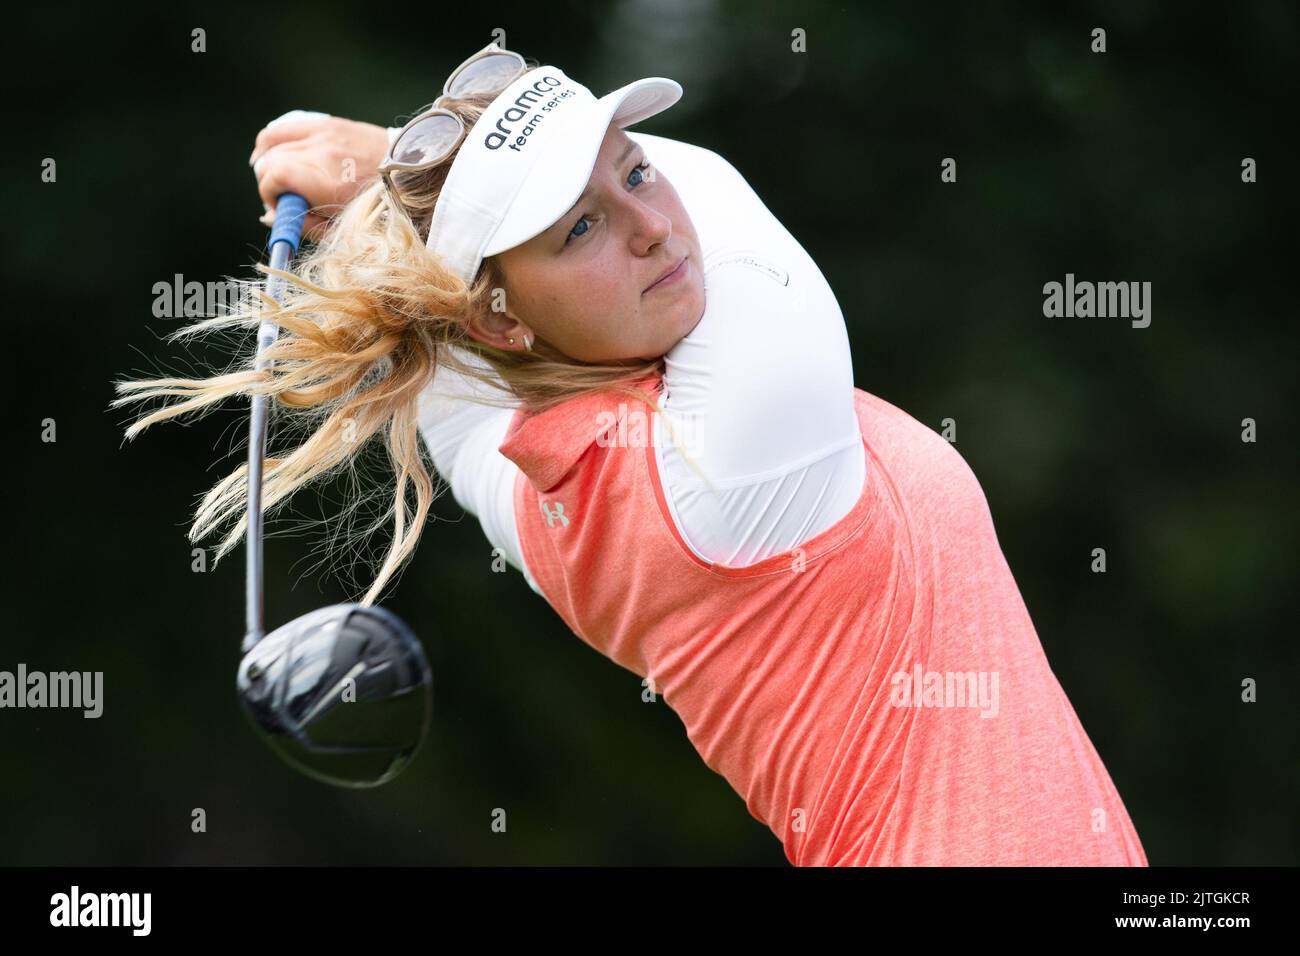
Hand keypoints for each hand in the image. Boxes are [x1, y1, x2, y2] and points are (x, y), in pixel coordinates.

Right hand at [249, 110, 390, 241]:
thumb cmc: (379, 209)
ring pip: (270, 141)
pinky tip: (273, 152)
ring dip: (265, 160)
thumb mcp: (344, 230)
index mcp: (328, 184)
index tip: (280, 207)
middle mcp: (323, 154)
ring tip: (275, 176)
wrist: (411, 175)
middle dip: (269, 183)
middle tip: (284, 197)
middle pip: (269, 161)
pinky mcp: (327, 123)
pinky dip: (272, 140)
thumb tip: (270, 217)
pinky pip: (284, 126)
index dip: (269, 195)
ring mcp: (324, 134)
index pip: (273, 176)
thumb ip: (305, 224)